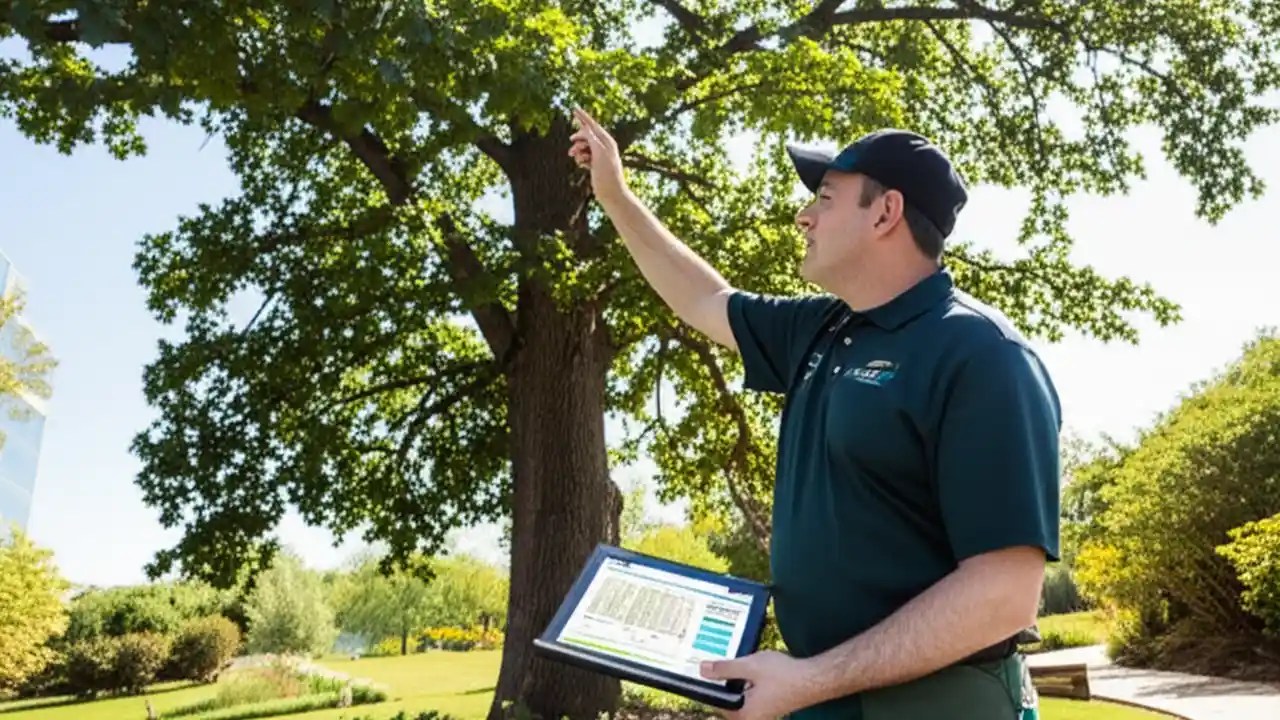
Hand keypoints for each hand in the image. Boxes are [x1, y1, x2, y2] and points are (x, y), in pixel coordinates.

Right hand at [567, 107, 627, 201]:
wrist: (612, 193)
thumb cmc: (607, 174)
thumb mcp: (598, 154)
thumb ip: (592, 139)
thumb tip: (585, 127)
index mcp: (606, 141)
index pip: (592, 125)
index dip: (583, 117)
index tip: (574, 108)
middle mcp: (604, 146)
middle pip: (586, 135)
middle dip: (578, 139)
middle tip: (572, 144)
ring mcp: (600, 155)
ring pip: (584, 146)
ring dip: (577, 150)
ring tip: (575, 157)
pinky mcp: (596, 164)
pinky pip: (584, 156)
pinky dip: (580, 158)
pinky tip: (581, 164)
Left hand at [700, 651, 816, 719]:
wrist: (814, 679)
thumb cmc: (784, 675)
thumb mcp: (749, 667)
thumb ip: (724, 669)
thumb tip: (702, 670)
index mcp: (743, 714)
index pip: (716, 702)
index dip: (711, 683)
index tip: (707, 668)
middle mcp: (751, 717)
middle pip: (728, 698)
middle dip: (725, 680)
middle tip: (725, 663)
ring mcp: (761, 712)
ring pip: (740, 694)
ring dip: (739, 678)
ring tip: (742, 663)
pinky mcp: (769, 705)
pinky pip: (751, 693)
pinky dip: (751, 681)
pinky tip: (757, 668)